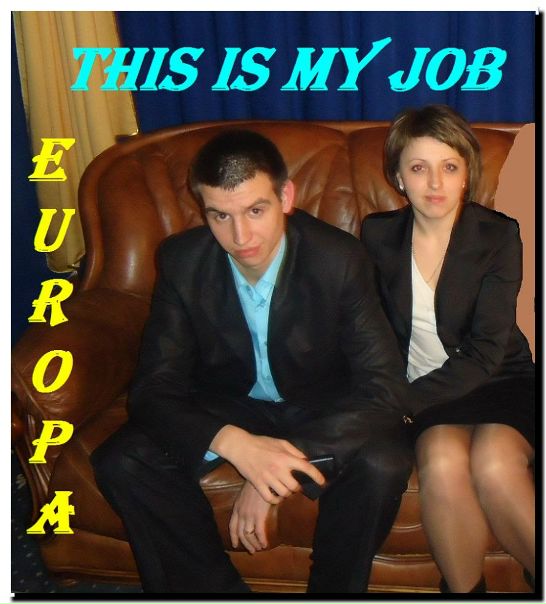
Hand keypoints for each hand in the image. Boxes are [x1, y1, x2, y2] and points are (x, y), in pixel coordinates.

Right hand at [210, 425, 325, 502]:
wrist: (241, 447)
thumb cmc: (261, 443)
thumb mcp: (280, 442)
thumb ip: (294, 451)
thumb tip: (305, 461)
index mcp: (285, 457)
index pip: (306, 468)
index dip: (317, 476)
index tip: (322, 482)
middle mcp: (278, 469)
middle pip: (295, 486)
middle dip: (297, 487)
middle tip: (295, 484)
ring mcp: (268, 478)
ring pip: (284, 494)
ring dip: (287, 493)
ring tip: (285, 489)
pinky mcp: (258, 484)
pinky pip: (271, 499)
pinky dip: (276, 500)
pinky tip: (276, 496)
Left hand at [229, 481, 272, 553]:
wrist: (262, 477)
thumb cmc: (256, 483)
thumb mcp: (246, 494)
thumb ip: (245, 503)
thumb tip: (249, 511)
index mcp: (237, 508)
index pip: (232, 526)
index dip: (234, 537)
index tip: (235, 544)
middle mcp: (241, 514)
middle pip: (240, 533)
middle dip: (246, 544)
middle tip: (251, 551)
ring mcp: (249, 515)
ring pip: (248, 535)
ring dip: (253, 544)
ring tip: (259, 548)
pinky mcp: (258, 516)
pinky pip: (259, 533)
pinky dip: (261, 540)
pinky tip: (265, 544)